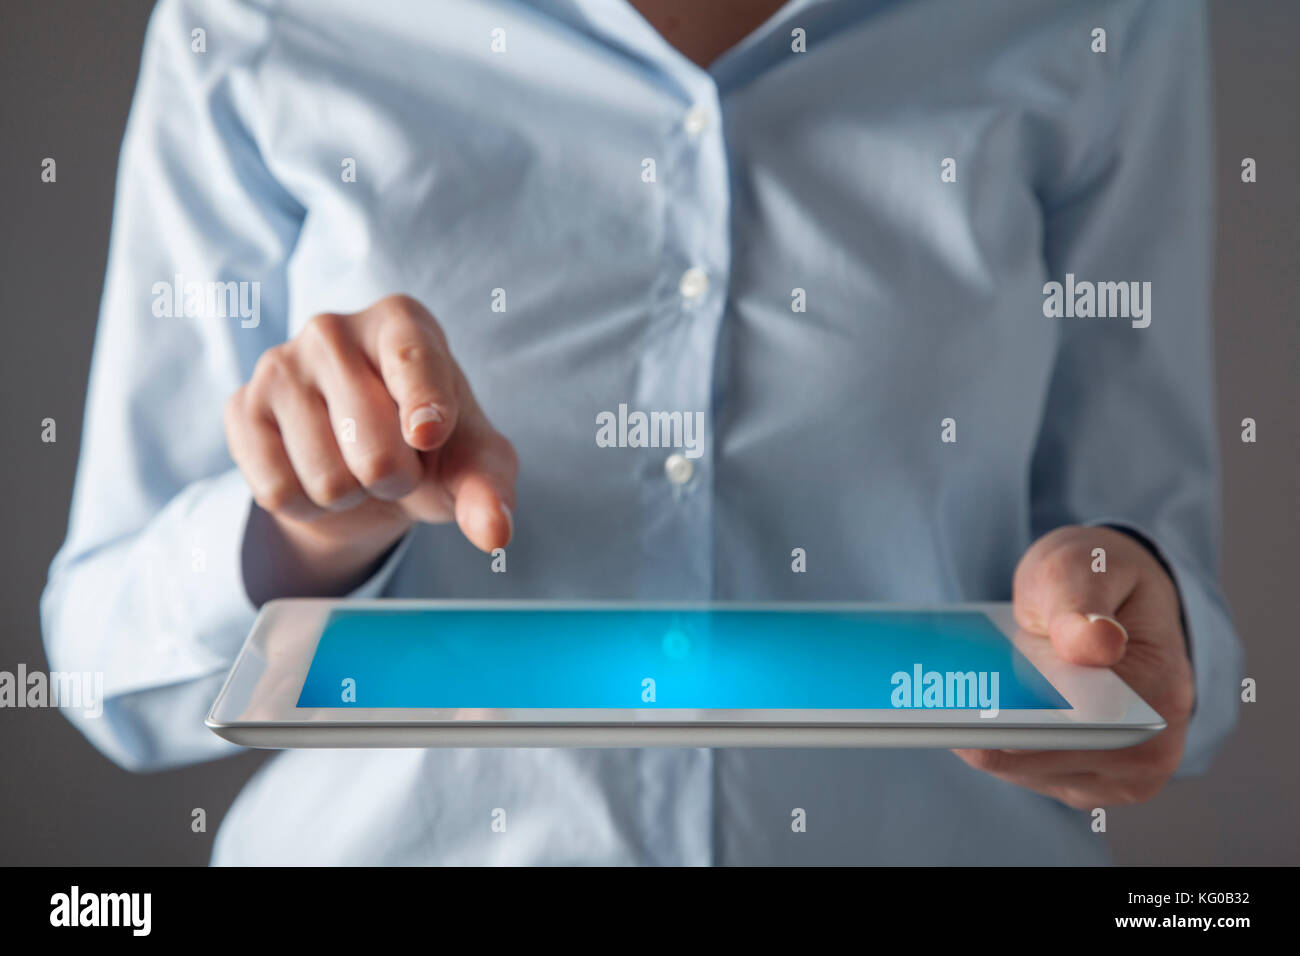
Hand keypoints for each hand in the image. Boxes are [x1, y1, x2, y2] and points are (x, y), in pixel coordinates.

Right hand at [224, 294, 517, 602]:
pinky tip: (315, 472)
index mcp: (402, 322)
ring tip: (355, 463)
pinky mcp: (241, 408)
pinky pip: (279, 492)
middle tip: (397, 461)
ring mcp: (278, 365)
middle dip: (396, 479)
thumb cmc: (430, 446)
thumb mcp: (473, 463)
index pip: (412, 360)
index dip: (423, 404)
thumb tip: (493, 532)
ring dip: (352, 494)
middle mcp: (333, 329)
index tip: (427, 436)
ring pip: (327, 480)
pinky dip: (308, 505)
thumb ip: (490, 491)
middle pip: (374, 450)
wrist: (364, 463)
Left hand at [953, 525, 1193, 807]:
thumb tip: (1095, 643)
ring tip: (932, 696)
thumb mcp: (1086, 567)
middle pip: (1037, 759)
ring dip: (979, 733)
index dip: (1011, 725)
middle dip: (980, 727)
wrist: (1115, 600)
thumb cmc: (1099, 579)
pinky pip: (1018, 769)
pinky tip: (954, 703)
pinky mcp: (1079, 780)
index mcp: (1158, 696)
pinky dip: (987, 737)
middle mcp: (1147, 751)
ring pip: (1019, 768)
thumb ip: (1082, 603)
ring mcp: (1114, 775)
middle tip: (920, 701)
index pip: (1074, 729)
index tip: (955, 710)